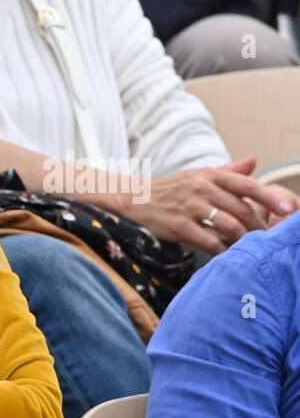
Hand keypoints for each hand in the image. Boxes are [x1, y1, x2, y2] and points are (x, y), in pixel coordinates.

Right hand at [119, 157, 293, 253]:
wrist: (133, 199)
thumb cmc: (170, 189)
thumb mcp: (197, 175)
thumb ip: (227, 171)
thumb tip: (254, 162)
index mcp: (210, 175)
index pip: (247, 185)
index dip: (270, 198)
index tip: (288, 210)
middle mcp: (201, 189)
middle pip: (242, 209)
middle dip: (259, 226)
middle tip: (268, 239)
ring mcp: (189, 207)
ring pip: (229, 226)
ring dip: (243, 240)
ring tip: (249, 249)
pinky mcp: (178, 226)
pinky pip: (208, 241)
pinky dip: (221, 251)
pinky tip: (226, 255)